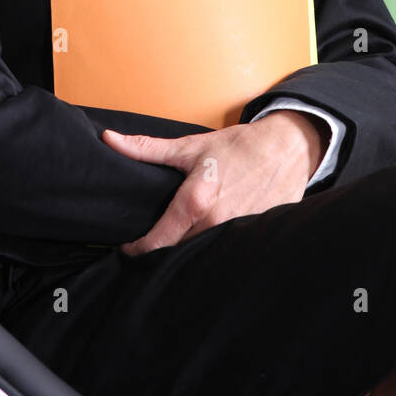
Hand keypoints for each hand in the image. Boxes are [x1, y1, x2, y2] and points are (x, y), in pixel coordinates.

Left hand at [104, 110, 329, 255]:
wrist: (286, 148)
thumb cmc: (237, 146)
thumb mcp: (189, 146)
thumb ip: (146, 148)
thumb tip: (108, 140)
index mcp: (196, 202)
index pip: (157, 242)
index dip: (137, 249)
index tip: (128, 246)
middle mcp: (216, 223)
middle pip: (177, 252)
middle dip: (162, 249)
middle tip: (152, 240)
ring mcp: (237, 234)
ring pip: (201, 254)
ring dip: (187, 251)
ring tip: (178, 240)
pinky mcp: (254, 237)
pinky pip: (225, 252)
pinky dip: (213, 248)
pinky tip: (207, 238)